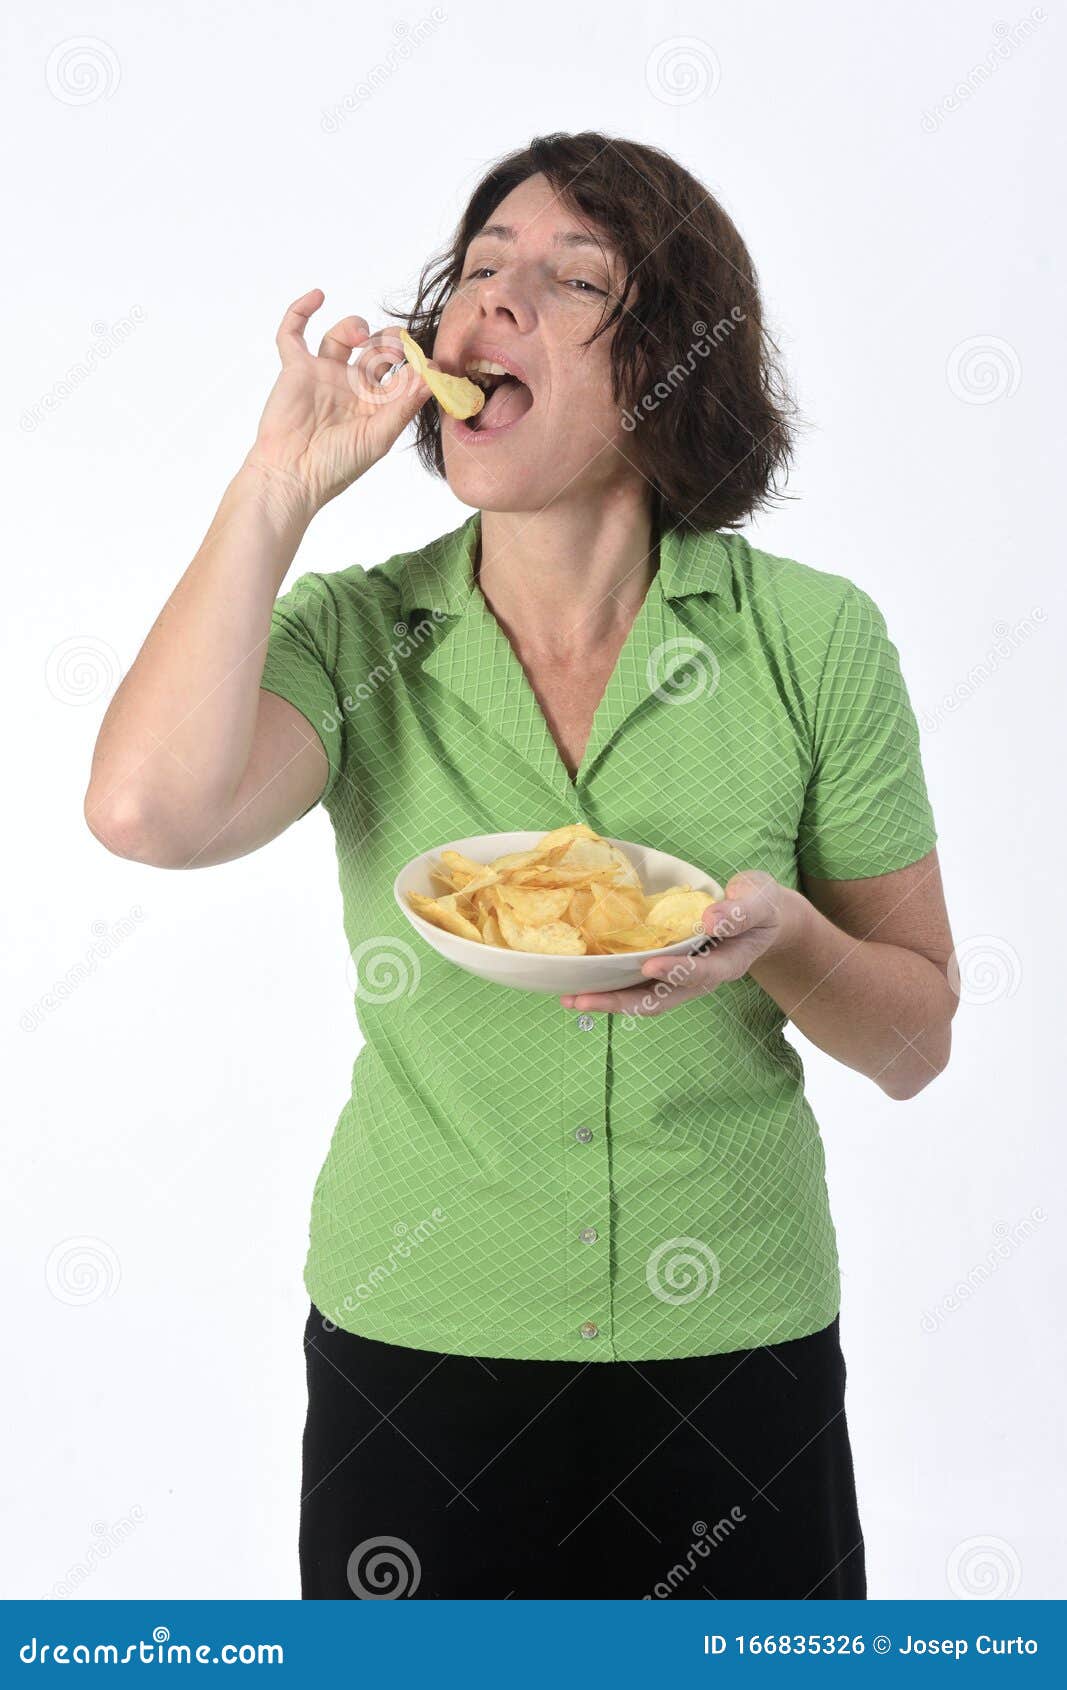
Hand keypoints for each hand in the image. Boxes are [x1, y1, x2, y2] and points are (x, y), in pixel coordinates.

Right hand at [243, 288, 430, 515]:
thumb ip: (404, 405)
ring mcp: (324, 374)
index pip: (401, 372)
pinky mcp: (296, 368)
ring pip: (342, 335)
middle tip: (396, 342)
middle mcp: (351, 386)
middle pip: (375, 349)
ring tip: (361, 335)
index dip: (414, 361)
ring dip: (355, 325)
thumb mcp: (379, 436)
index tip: (425, 359)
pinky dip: (301, 310)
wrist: (293, 475)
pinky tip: (318, 296)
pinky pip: (293, 333)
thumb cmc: (336, 465)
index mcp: (375, 403)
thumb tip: (430, 376)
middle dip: (389, 340)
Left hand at [558, 870, 806, 1015]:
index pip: (701, 973)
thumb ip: (740, 910)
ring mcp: (682, 980)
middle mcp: (700, 979)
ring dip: (608, 1001)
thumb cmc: (761, 905)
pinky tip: (582, 982)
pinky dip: (611, 987)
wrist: (763, 918)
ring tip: (570, 998)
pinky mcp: (668, 972)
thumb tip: (710, 918)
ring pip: (644, 1000)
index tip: (650, 965)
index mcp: (726, 963)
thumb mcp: (759, 900)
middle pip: (660, 999)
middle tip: (581, 999)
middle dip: (620, 1001)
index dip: (676, 972)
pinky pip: (638, 986)